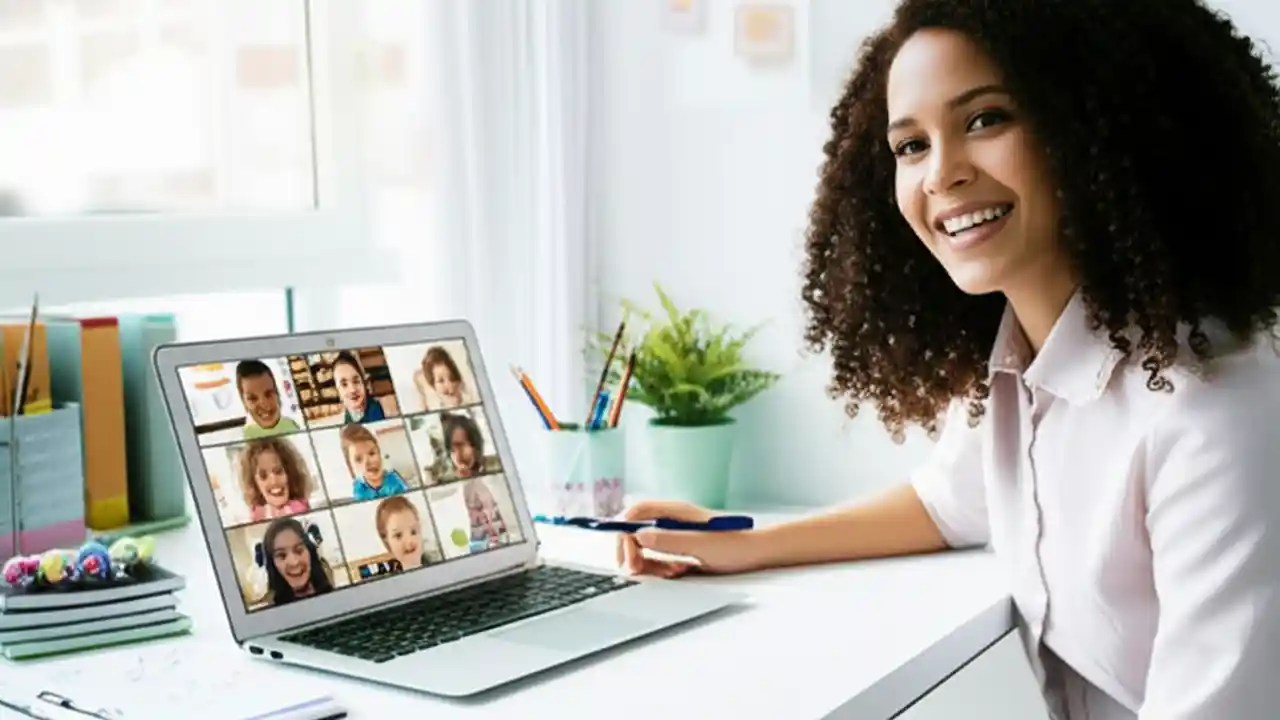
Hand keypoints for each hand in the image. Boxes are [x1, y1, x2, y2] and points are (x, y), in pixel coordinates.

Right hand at [615, 499, 761, 577]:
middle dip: (630, 550)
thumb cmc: (734, 545)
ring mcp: (674, 533)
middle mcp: (671, 520)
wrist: (756, 552)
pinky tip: (673, 573)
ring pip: (644, 546)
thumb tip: (639, 536)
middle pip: (635, 529)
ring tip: (666, 573)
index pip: (636, 513)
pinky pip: (656, 556)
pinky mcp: (679, 548)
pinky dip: (657, 567)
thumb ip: (669, 540)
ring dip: (645, 562)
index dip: (624, 531)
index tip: (626, 555)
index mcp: (675, 512)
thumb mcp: (700, 545)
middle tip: (635, 569)